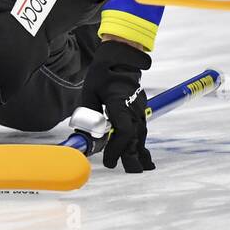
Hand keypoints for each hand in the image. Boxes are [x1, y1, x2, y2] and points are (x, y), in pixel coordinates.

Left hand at [80, 40, 154, 172]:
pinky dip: (141, 142)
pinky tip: (143, 154)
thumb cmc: (102, 74)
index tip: (109, 160)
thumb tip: (86, 136)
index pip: (123, 131)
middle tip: (128, 170)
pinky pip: (141, 129)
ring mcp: (139, 108)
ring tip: (141, 167)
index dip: (117, 148)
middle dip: (131, 155)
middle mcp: (133, 108)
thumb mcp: (90, 92)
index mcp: (120, 103)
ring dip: (139, 151)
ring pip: (140, 134)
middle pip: (134, 137)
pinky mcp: (140, 109)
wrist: (120, 59)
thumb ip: (89, 114)